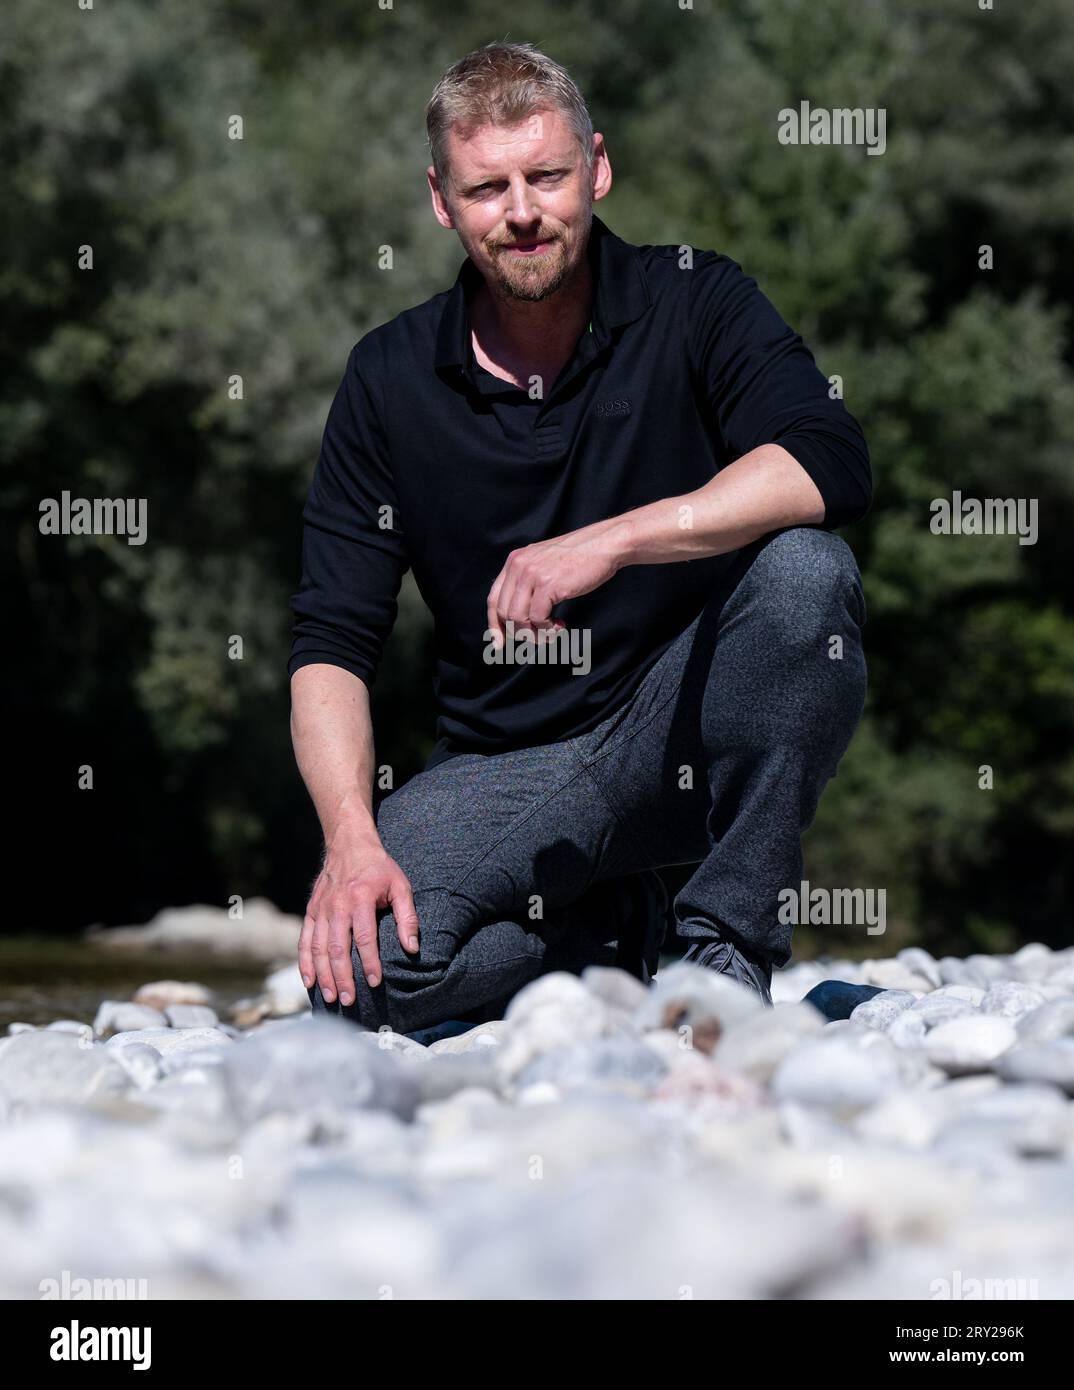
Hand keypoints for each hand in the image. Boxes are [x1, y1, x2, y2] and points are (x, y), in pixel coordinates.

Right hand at [299, 836, 419, 1003]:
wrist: (348, 845)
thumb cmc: (379, 869)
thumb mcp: (401, 886)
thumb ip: (407, 917)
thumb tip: (412, 948)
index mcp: (361, 898)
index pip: (364, 937)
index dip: (369, 962)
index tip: (374, 982)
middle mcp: (337, 905)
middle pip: (337, 948)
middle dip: (342, 977)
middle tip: (349, 1000)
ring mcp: (321, 909)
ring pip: (318, 948)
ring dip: (323, 975)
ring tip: (330, 997)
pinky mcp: (311, 911)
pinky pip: (305, 941)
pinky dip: (305, 963)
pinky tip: (309, 981)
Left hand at [486, 521, 625, 648]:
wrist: (603, 545)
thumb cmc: (579, 558)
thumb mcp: (544, 563)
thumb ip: (527, 581)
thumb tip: (518, 615)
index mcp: (515, 561)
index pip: (493, 599)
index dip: (494, 625)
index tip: (499, 643)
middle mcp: (519, 566)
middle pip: (504, 612)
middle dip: (519, 632)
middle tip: (538, 638)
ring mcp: (532, 575)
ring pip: (518, 618)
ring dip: (534, 633)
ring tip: (551, 632)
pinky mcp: (548, 585)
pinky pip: (537, 618)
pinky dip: (547, 629)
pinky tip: (560, 624)